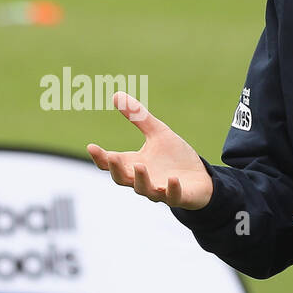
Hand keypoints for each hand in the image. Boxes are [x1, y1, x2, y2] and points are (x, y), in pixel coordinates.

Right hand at [87, 91, 212, 209]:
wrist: (201, 178)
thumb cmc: (175, 157)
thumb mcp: (158, 133)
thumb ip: (138, 117)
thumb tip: (116, 94)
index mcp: (134, 164)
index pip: (111, 164)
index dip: (100, 157)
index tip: (91, 146)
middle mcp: (143, 180)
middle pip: (122, 178)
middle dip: (117, 169)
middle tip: (112, 158)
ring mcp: (160, 190)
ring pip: (144, 189)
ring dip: (141, 179)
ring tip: (140, 166)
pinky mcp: (179, 197)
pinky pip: (173, 197)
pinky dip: (171, 189)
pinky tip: (172, 179)